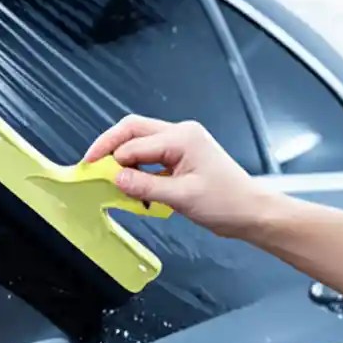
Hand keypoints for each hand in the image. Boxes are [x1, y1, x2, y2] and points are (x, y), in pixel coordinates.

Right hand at [84, 114, 273, 237]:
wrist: (252, 212)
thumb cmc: (227, 203)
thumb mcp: (182, 197)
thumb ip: (145, 186)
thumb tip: (116, 177)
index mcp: (182, 137)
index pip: (135, 144)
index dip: (111, 158)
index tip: (92, 172)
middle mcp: (181, 134)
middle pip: (133, 130)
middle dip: (109, 146)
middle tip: (90, 163)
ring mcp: (182, 143)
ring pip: (140, 142)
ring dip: (124, 159)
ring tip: (110, 179)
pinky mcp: (182, 156)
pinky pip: (151, 155)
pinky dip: (138, 169)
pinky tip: (133, 186)